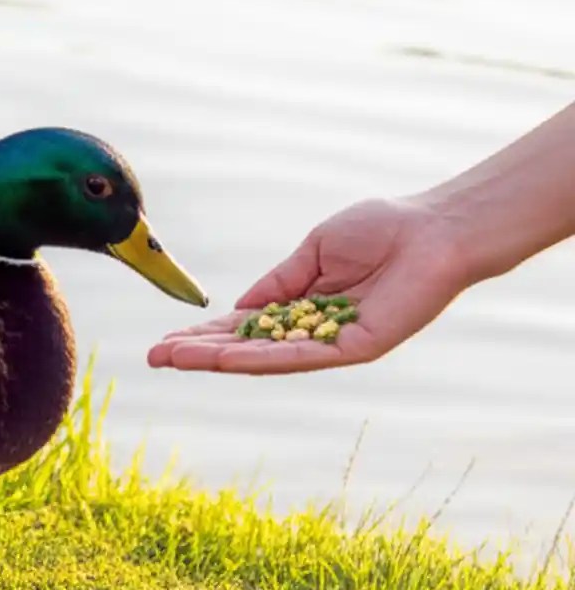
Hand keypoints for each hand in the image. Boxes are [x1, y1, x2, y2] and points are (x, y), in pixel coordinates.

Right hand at [147, 197, 471, 373]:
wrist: (435, 230)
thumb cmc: (382, 230)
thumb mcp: (312, 252)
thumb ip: (277, 282)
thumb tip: (238, 307)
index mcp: (300, 303)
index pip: (242, 325)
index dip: (204, 334)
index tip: (167, 342)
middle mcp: (311, 330)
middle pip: (244, 347)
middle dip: (197, 353)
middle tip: (153, 359)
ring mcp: (330, 343)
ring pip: (262, 357)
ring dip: (215, 360)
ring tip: (174, 360)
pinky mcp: (353, 348)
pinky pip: (297, 357)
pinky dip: (257, 358)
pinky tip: (222, 358)